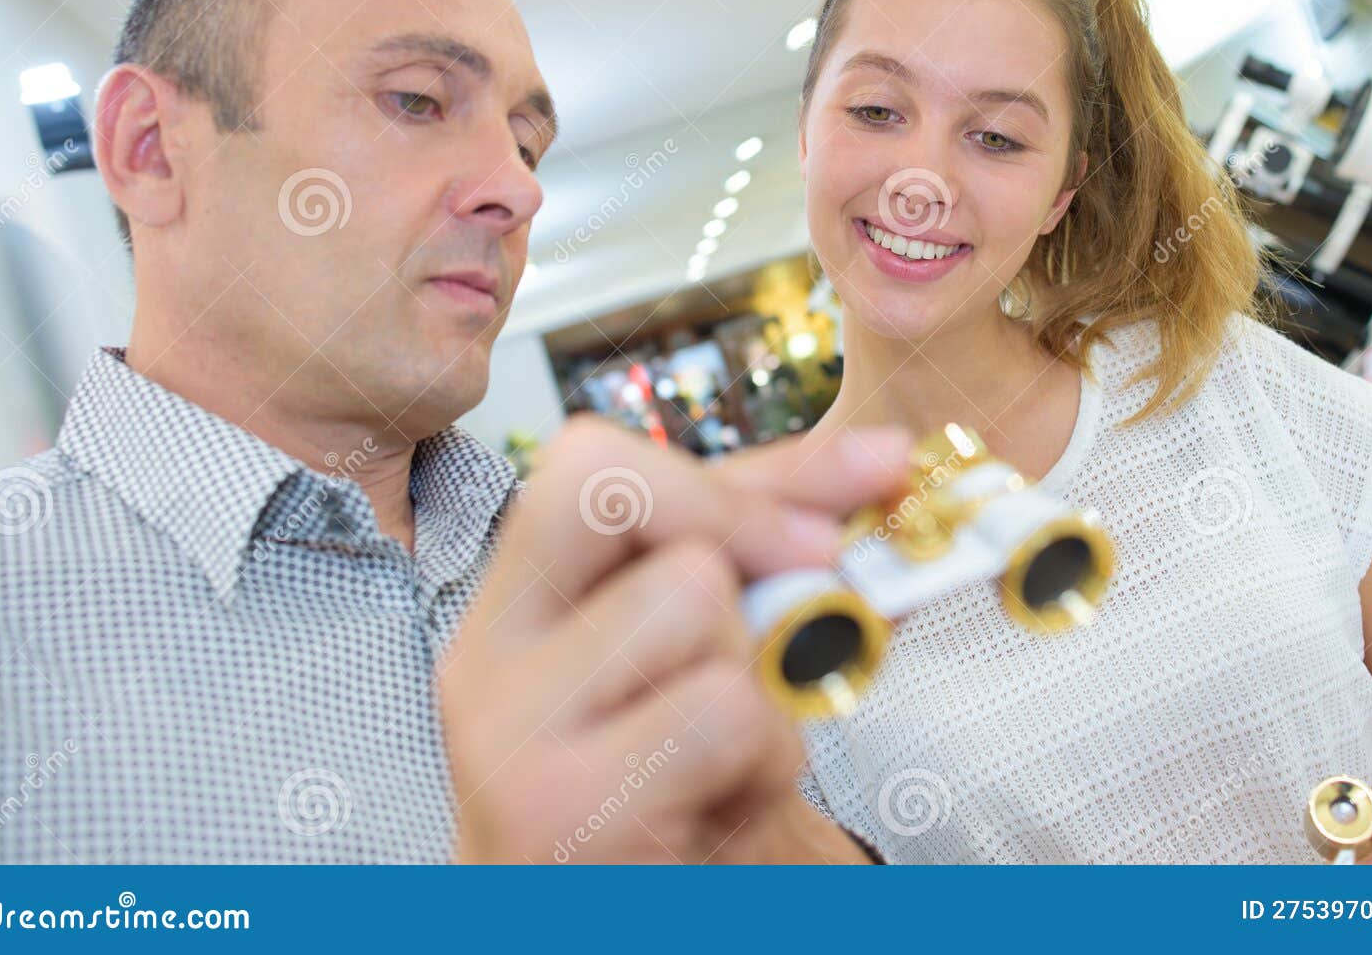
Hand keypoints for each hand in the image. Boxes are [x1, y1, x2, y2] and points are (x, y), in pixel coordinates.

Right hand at [438, 416, 910, 862]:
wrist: (623, 928)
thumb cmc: (677, 793)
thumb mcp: (714, 658)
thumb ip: (773, 561)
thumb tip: (885, 466)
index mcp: (515, 604)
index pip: (595, 463)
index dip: (740, 467)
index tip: (861, 488)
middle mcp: (487, 655)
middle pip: (612, 491)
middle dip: (738, 527)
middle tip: (802, 598)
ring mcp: (510, 731)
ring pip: (690, 595)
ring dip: (759, 673)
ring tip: (732, 749)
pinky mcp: (558, 808)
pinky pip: (722, 708)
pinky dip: (764, 752)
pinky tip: (724, 805)